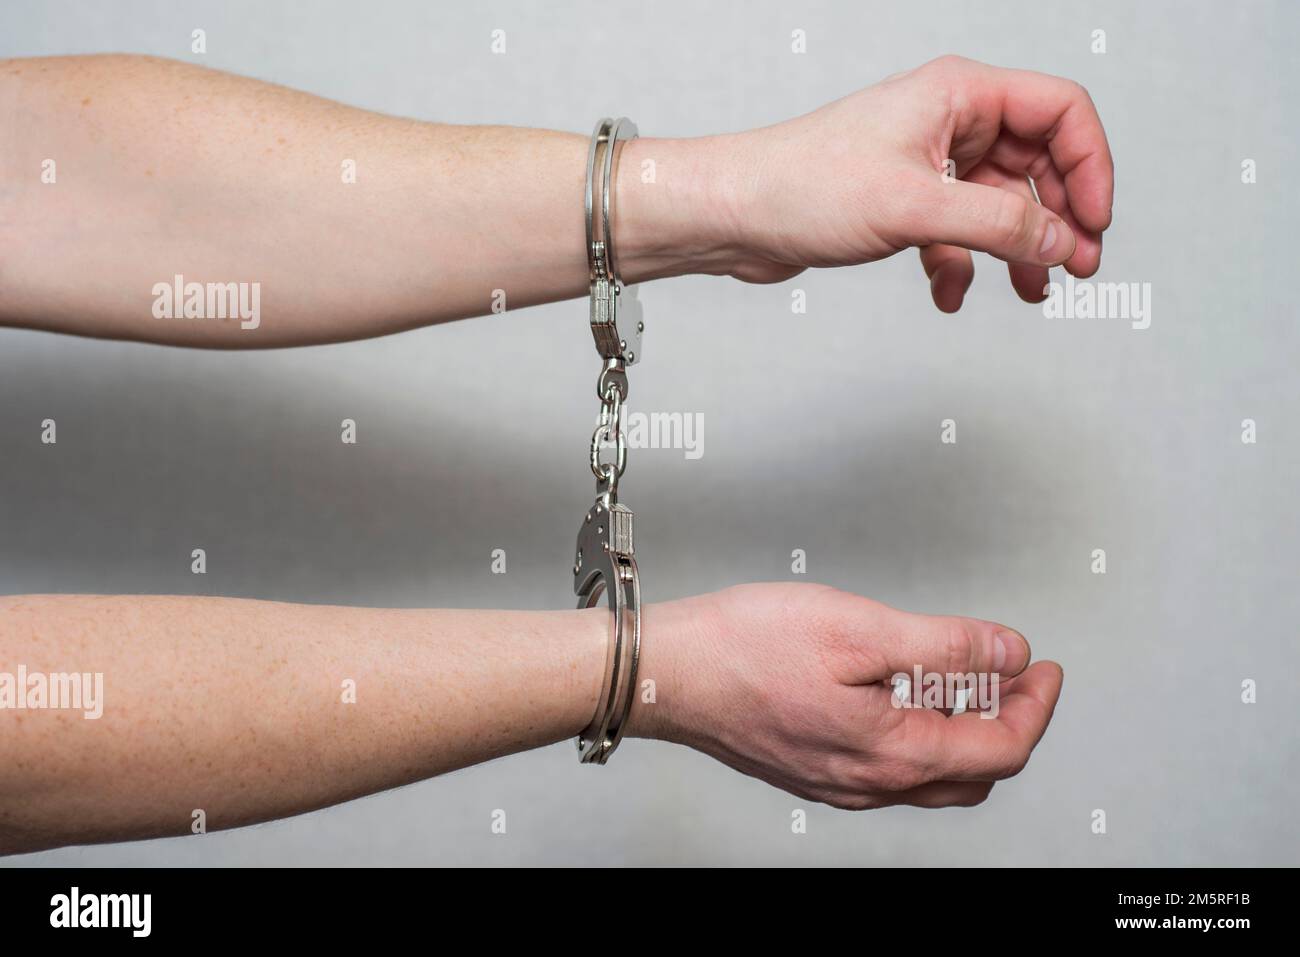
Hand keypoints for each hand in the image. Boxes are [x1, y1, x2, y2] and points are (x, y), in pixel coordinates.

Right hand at [634, 582, 1062, 809]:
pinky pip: (891, 768)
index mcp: (892, 752)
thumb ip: (943, 646)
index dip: (1037, 704)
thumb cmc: (742, 648)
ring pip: (933, 775)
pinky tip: (903, 692)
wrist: (665, 673)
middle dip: (1008, 721)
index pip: (1002, 748)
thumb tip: (1007, 653)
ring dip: (965, 730)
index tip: (1043, 667)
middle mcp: (869, 781)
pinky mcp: (814, 770)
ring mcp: (839, 782)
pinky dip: (920, 734)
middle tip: (1013, 673)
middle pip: (974, 772)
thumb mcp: (858, 627)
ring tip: (962, 676)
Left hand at [712, 55, 1113, 310]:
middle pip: (1035, 162)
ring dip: (1015, 249)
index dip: (1090, 165)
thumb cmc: (801, 185)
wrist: (733, 216)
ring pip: (997, 204)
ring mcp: (924, 163)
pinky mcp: (900, 202)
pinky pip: (955, 233)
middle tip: (1075, 268)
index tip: (1095, 223)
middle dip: (1057, 218)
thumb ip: (998, 224)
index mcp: (958, 93)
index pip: (1059, 111)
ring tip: (1030, 291)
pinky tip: (948, 293)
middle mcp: (946, 121)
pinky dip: (960, 264)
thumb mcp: (915, 206)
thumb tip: (1062, 241)